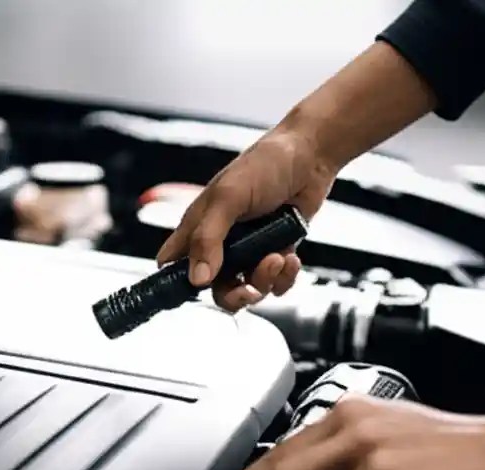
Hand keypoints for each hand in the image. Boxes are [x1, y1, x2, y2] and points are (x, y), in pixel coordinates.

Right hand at [154, 127, 337, 311]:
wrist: (311, 158)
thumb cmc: (265, 165)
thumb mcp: (229, 198)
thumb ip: (208, 238)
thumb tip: (196, 278)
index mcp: (199, 227)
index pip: (173, 264)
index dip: (174, 284)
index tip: (192, 295)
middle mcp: (221, 242)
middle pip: (215, 288)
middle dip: (233, 295)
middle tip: (247, 290)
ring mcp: (249, 250)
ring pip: (248, 288)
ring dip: (264, 280)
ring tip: (276, 258)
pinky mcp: (275, 253)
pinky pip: (276, 283)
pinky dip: (284, 277)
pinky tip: (290, 256)